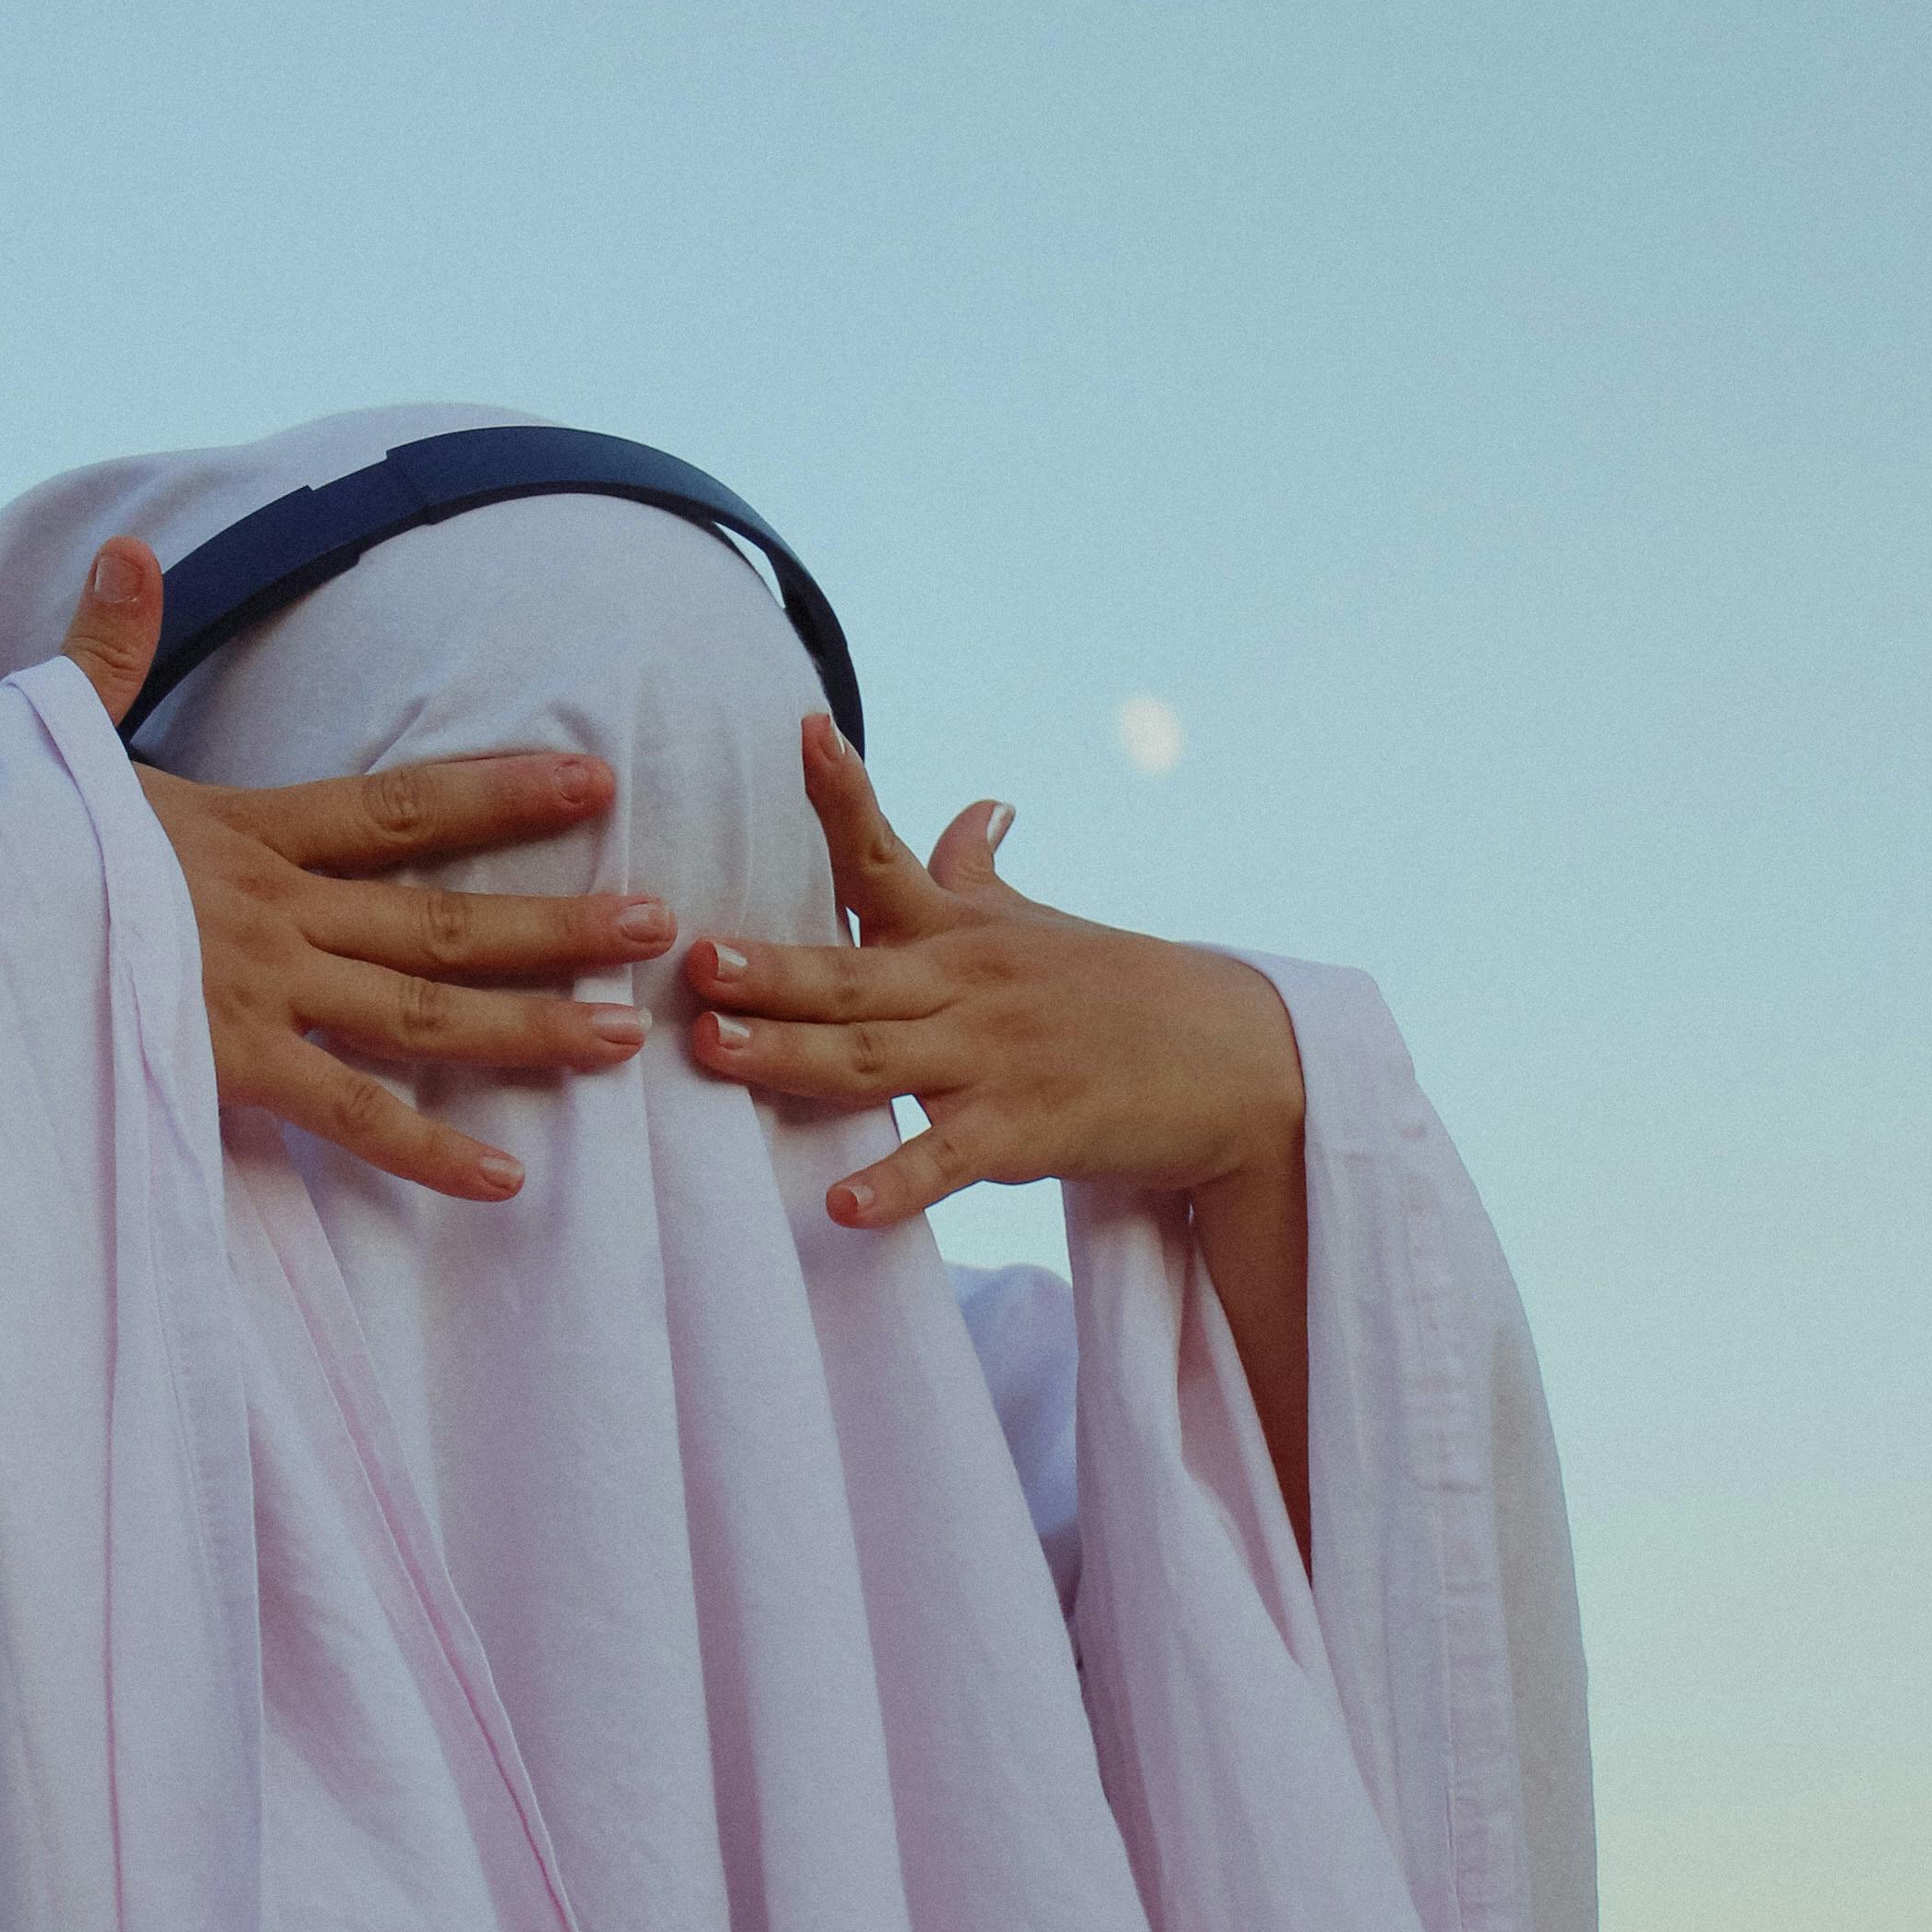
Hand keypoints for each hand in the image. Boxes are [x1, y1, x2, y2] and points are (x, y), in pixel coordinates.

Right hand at [64, 538, 673, 1203]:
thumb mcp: (48, 734)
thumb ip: (108, 652)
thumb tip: (132, 550)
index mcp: (241, 829)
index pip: (397, 806)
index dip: (500, 790)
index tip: (596, 779)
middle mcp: (272, 910)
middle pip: (441, 914)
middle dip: (556, 919)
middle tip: (663, 921)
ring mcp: (257, 992)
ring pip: (420, 1011)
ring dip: (525, 1025)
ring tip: (620, 1037)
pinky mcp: (226, 1068)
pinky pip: (347, 1115)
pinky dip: (425, 1150)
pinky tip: (505, 1177)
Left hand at [685, 715, 1303, 1235]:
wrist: (1237, 1061)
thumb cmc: (1120, 992)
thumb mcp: (1038, 926)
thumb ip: (977, 874)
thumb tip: (973, 804)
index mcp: (960, 933)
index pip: (887, 855)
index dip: (844, 794)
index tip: (806, 728)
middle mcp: (966, 987)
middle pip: (851, 974)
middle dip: (770, 965)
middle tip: (694, 954)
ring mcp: (994, 1061)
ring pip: (874, 1059)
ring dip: (791, 1055)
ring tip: (715, 1047)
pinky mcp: (1026, 1133)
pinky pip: (947, 1160)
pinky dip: (896, 1183)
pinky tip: (841, 1203)